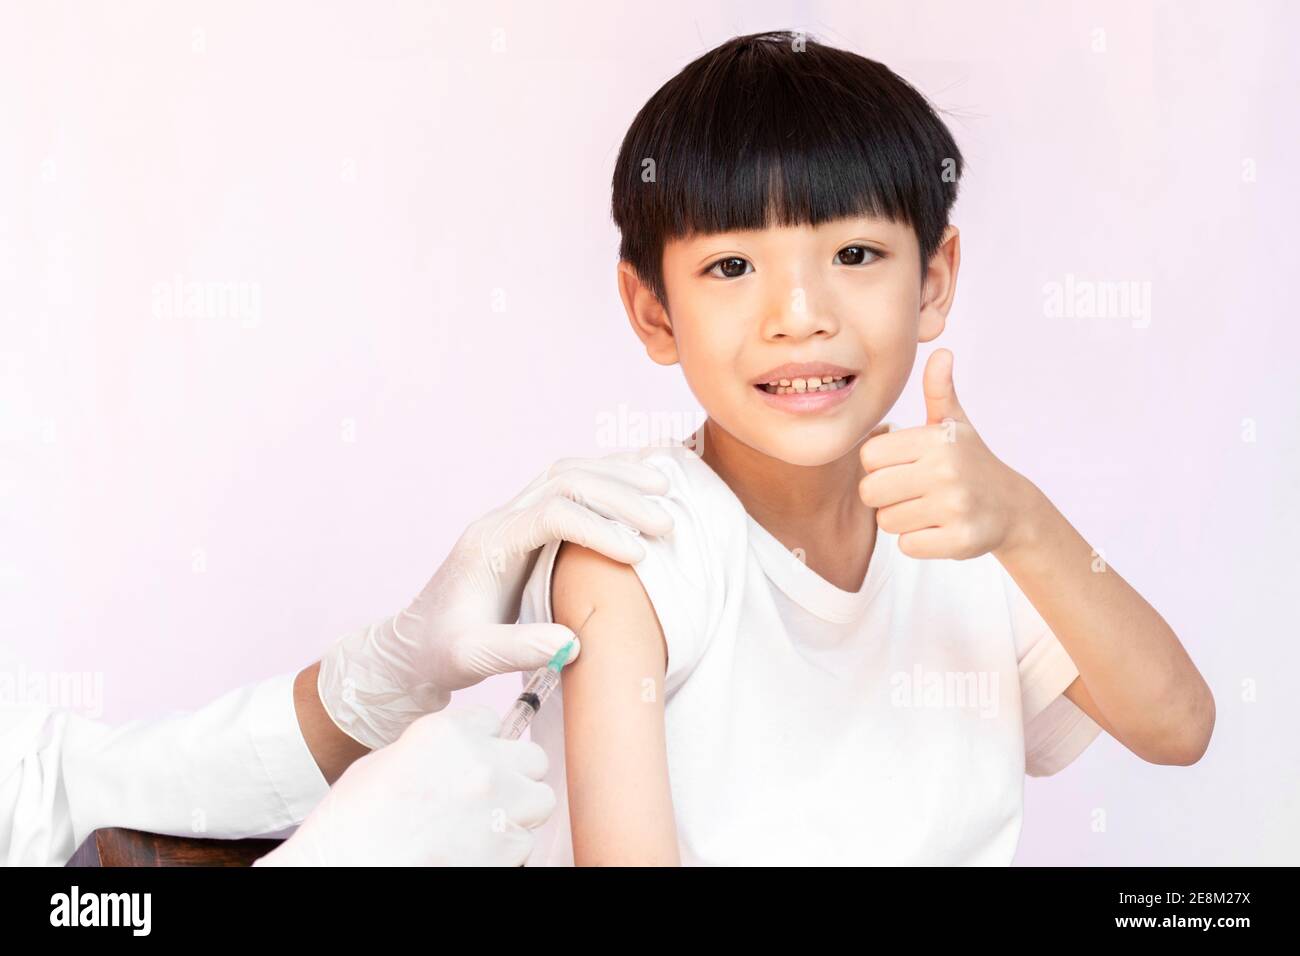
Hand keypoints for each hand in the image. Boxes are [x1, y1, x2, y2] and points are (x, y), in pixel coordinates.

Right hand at [255, 707, 550, 865]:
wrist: (345, 866)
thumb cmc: (353, 823)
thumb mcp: (387, 763)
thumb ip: (437, 751)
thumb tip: (462, 755)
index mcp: (447, 733)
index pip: (494, 722)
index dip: (484, 745)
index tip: (472, 764)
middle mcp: (480, 762)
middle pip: (533, 758)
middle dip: (515, 776)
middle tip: (489, 798)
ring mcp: (497, 805)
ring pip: (539, 801)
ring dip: (516, 814)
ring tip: (479, 830)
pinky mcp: (505, 848)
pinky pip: (525, 844)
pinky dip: (505, 851)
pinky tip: (472, 853)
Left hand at [317, 455, 673, 748]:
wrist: (415, 643)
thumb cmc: (442, 652)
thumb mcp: (472, 658)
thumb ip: (516, 650)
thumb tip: (573, 642)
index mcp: (489, 545)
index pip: (552, 514)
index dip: (599, 529)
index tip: (639, 557)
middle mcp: (500, 520)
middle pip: (564, 480)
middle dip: (619, 495)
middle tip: (665, 522)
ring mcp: (512, 517)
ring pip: (567, 472)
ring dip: (616, 475)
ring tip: (663, 487)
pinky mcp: (525, 526)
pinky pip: (566, 485)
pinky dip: (605, 478)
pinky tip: (637, 484)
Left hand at [858, 349, 1038, 559]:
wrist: (1011, 507)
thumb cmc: (970, 461)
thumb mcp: (955, 424)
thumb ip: (940, 391)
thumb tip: (941, 352)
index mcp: (937, 439)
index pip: (869, 456)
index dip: (879, 465)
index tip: (903, 465)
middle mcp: (946, 470)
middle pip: (871, 491)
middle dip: (885, 495)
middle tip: (912, 491)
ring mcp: (954, 506)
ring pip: (887, 521)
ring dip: (902, 520)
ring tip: (928, 508)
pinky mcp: (959, 540)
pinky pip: (907, 546)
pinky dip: (917, 542)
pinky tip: (938, 529)